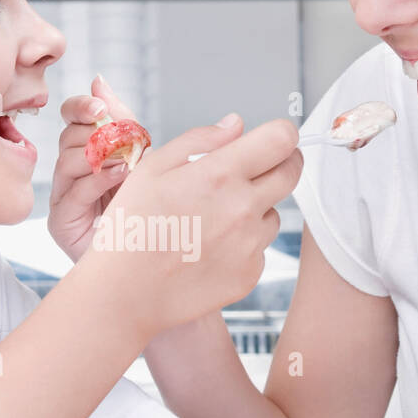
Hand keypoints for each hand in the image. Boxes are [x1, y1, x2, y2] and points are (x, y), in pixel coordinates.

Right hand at [48, 76, 134, 262]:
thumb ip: (123, 120)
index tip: (100, 108)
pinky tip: (121, 175)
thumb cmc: (147, 211)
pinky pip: (73, 191)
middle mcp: (68, 174)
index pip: (69, 118)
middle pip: (68, 136)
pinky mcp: (61, 223)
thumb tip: (99, 80)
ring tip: (128, 161)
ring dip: (101, 155)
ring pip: (67, 160)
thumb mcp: (141, 158)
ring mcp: (62, 199)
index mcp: (86, 152)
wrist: (151, 261)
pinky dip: (99, 179)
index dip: (80, 106)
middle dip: (99, 135)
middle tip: (126, 141)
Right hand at [77, 95, 303, 339]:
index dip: (282, 133)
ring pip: (274, 213)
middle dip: (281, 163)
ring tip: (212, 221)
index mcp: (220, 174)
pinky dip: (242, 244)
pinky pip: (260, 248)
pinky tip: (208, 248)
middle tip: (256, 170)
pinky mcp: (250, 274)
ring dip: (256, 209)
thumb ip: (200, 139)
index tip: (273, 139)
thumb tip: (236, 124)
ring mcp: (250, 244)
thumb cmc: (132, 229)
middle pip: (291, 172)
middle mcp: (243, 208)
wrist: (125, 292)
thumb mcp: (153, 168)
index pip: (282, 139)